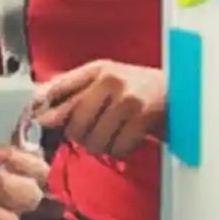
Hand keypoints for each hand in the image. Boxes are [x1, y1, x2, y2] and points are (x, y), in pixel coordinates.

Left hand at [34, 60, 165, 157]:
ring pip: (95, 138)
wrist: (180, 90)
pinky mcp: (143, 119)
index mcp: (97, 69)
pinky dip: (117, 150)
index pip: (61, 88)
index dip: (47, 107)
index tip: (41, 120)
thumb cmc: (135, 87)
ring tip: (106, 137)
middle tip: (84, 135)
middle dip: (77, 135)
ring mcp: (127, 99)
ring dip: (98, 145)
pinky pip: (117, 147)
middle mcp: (110, 80)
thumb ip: (72, 88)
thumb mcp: (104, 79)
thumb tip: (39, 102)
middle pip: (76, 121)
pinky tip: (122, 141)